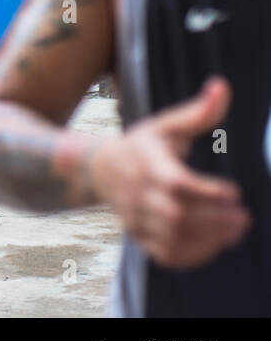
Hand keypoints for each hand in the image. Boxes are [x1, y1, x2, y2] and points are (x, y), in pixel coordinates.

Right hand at [88, 76, 249, 267]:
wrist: (97, 168)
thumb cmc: (141, 145)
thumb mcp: (166, 125)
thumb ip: (198, 112)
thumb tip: (222, 86)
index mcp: (146, 162)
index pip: (175, 183)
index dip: (206, 191)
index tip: (233, 191)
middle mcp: (138, 192)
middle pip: (176, 214)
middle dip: (214, 219)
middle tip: (242, 215)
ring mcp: (136, 216)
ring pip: (173, 237)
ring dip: (209, 239)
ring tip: (236, 229)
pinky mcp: (138, 234)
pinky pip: (166, 254)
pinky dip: (193, 255)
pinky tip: (215, 244)